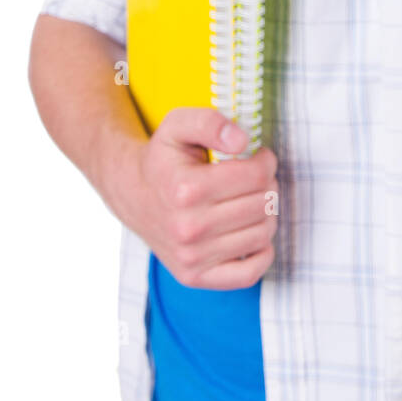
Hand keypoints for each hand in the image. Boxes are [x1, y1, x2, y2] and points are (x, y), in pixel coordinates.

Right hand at [125, 108, 278, 288]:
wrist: (133, 194)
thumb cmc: (164, 159)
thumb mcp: (178, 124)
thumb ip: (210, 122)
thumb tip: (242, 141)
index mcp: (186, 189)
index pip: (257, 175)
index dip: (266, 161)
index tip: (258, 156)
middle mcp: (188, 228)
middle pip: (263, 204)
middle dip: (268, 184)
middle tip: (255, 177)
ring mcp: (191, 257)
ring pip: (262, 234)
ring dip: (266, 213)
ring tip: (250, 200)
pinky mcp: (194, 277)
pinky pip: (249, 274)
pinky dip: (262, 253)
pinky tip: (251, 231)